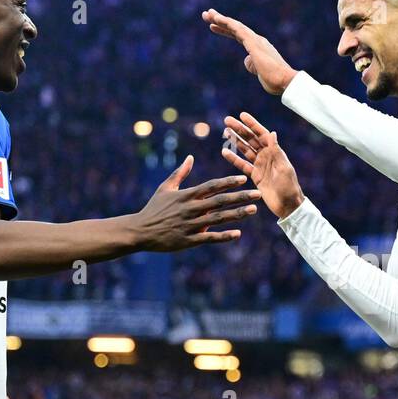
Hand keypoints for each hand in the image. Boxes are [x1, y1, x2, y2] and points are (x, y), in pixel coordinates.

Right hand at [133, 155, 261, 250]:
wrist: (140, 231)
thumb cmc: (154, 208)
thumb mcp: (165, 188)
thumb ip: (180, 173)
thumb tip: (190, 158)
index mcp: (186, 195)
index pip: (211, 186)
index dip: (228, 182)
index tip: (243, 179)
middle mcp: (191, 209)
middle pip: (220, 201)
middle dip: (240, 197)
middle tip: (257, 194)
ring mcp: (190, 225)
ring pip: (218, 219)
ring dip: (236, 214)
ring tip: (252, 210)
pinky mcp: (189, 240)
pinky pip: (209, 238)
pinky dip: (223, 236)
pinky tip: (238, 234)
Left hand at [202, 9, 297, 94]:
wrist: (284, 81)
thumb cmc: (274, 80)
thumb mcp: (259, 72)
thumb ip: (252, 65)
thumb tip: (247, 60)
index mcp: (258, 47)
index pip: (239, 36)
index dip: (226, 30)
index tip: (213, 26)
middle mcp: (257, 40)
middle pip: (235, 27)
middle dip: (220, 21)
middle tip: (207, 15)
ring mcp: (255, 40)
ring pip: (235, 25)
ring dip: (220, 19)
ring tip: (207, 14)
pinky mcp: (253, 42)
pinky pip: (237, 29)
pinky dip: (226, 23)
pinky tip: (216, 19)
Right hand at [221, 112, 304, 219]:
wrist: (288, 206)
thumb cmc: (290, 187)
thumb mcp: (283, 168)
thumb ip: (276, 151)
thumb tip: (272, 132)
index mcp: (275, 152)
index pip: (262, 134)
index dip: (252, 124)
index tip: (241, 115)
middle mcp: (266, 156)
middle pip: (251, 139)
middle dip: (239, 129)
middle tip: (227, 120)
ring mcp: (260, 165)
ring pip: (245, 150)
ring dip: (235, 141)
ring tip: (225, 132)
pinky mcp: (255, 176)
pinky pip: (242, 165)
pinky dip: (234, 159)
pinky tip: (224, 152)